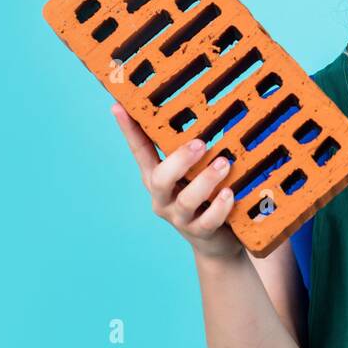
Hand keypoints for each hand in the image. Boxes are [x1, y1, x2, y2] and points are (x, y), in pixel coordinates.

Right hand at [110, 102, 242, 259]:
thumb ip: (195, 150)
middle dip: (179, 160)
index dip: (129, 130)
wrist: (217, 242)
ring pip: (186, 200)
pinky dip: (220, 207)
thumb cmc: (206, 196)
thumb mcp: (196, 172)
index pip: (139, 151)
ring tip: (224, 164)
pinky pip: (208, 221)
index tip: (118, 105)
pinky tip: (229, 193)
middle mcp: (164, 197)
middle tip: (200, 143)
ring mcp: (180, 217)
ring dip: (206, 180)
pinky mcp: (200, 232)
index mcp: (157, 177)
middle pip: (159, 179)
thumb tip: (210, 111)